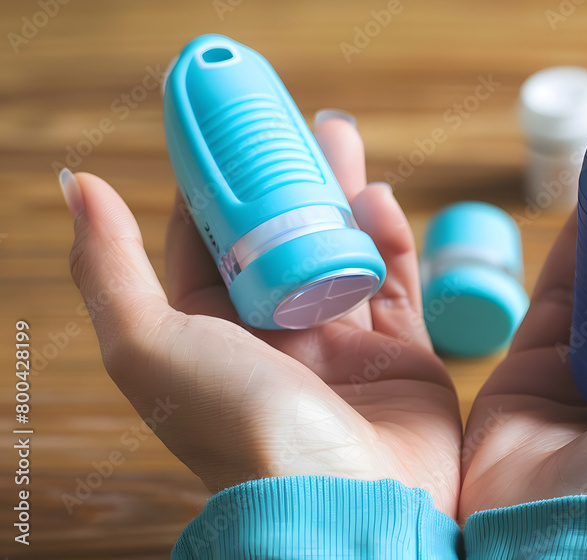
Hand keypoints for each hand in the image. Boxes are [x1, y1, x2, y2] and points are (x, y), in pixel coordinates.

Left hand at [65, 115, 461, 516]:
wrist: (345, 501)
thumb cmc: (239, 430)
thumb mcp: (148, 345)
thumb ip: (110, 267)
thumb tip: (81, 186)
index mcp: (208, 336)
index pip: (207, 242)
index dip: (214, 183)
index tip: (224, 127)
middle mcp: (272, 339)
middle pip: (280, 237)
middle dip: (285, 177)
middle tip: (292, 121)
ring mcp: (338, 346)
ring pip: (339, 250)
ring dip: (339, 192)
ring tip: (340, 136)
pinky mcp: (399, 356)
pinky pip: (394, 284)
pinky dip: (389, 239)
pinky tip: (381, 199)